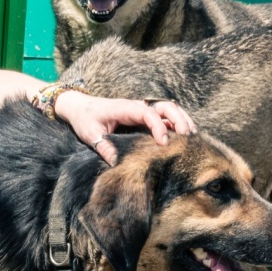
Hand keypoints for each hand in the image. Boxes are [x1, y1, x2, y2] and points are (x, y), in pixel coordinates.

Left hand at [52, 93, 195, 165]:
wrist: (78, 107)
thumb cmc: (84, 118)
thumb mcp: (90, 134)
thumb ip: (104, 147)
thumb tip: (117, 164)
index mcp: (125, 108)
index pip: (148, 113)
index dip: (158, 126)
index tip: (163, 143)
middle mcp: (137, 106)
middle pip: (166, 106)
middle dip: (179, 120)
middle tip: (189, 137)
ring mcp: (142, 110)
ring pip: (168, 110)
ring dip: (181, 120)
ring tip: (193, 137)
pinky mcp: (143, 117)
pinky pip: (163, 117)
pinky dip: (175, 125)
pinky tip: (183, 138)